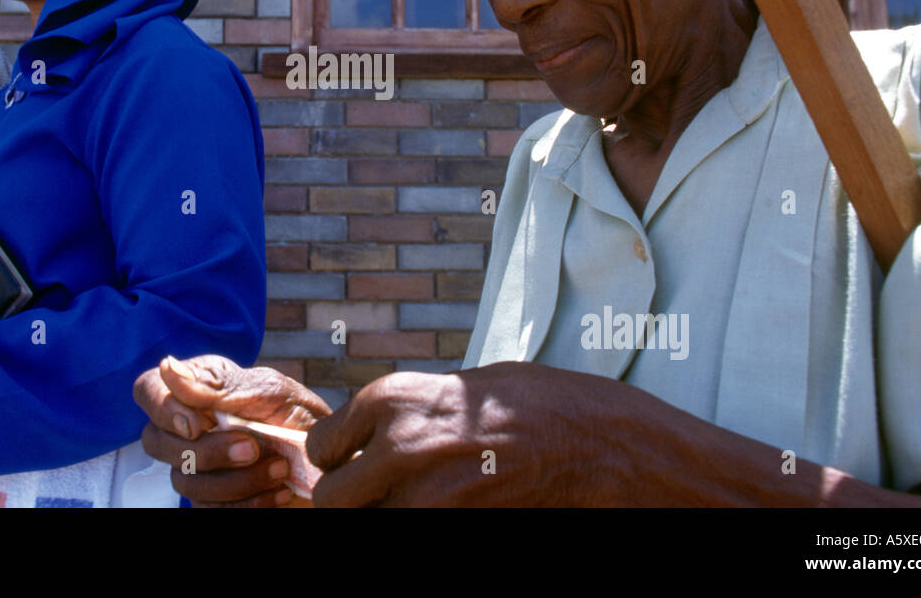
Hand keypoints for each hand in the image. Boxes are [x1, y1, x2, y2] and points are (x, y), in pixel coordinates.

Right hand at [133, 355, 331, 507]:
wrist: (327, 456)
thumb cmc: (295, 412)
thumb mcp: (265, 389)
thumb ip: (216, 385)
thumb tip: (168, 367)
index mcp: (194, 390)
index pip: (148, 391)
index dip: (163, 408)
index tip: (198, 423)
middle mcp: (187, 428)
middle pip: (156, 443)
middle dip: (207, 451)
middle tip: (252, 447)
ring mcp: (197, 467)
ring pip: (185, 482)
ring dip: (236, 480)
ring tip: (279, 467)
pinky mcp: (214, 500)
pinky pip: (211, 511)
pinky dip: (248, 503)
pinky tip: (278, 490)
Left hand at [307, 362, 633, 506]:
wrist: (598, 445)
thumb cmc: (536, 405)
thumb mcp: (459, 386)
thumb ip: (407, 410)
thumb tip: (370, 431)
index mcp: (393, 398)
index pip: (322, 444)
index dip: (336, 456)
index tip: (351, 460)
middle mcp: (398, 447)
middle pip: (332, 498)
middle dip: (349, 496)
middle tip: (375, 490)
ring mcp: (425, 498)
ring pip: (368, 523)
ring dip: (383, 512)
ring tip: (417, 498)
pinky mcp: (451, 530)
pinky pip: (409, 534)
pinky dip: (418, 524)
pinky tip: (448, 508)